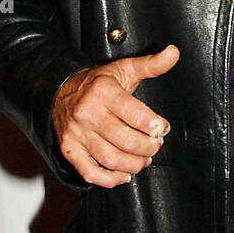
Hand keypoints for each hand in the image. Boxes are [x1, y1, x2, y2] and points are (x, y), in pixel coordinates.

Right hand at [52, 45, 179, 186]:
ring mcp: (77, 134)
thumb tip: (173, 53)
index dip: (155, 126)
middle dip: (149, 147)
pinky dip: (111, 179)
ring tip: (144, 158)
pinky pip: (91, 173)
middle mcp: (88, 113)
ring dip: (135, 164)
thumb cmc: (97, 83)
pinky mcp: (69, 149)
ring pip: (112, 160)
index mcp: (103, 91)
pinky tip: (124, 174)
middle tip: (155, 144)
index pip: (136, 115)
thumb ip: (151, 64)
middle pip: (127, 141)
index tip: (162, 128)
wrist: (59, 91)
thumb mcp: (124, 69)